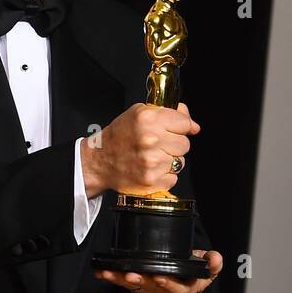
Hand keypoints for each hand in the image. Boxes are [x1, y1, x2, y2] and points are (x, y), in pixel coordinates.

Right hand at [80, 102, 199, 197]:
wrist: (98, 162)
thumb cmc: (118, 137)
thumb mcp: (137, 114)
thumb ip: (167, 113)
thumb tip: (193, 124)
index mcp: (147, 119)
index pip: (185, 122)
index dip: (181, 126)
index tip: (175, 129)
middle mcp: (150, 139)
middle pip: (185, 144)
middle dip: (173, 144)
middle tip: (156, 144)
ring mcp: (151, 162)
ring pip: (180, 161)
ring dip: (168, 160)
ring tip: (150, 157)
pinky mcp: (151, 180)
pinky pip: (173, 178)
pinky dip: (163, 175)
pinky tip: (149, 169)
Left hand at [95, 248, 222, 292]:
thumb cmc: (188, 281)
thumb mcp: (203, 275)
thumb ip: (211, 265)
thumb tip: (215, 257)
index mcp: (180, 289)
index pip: (173, 286)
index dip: (166, 281)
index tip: (159, 275)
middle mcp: (161, 290)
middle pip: (149, 286)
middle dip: (140, 280)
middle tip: (132, 274)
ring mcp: (145, 289)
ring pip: (131, 285)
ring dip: (119, 278)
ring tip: (109, 272)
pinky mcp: (133, 286)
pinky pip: (119, 281)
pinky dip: (110, 276)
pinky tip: (100, 270)